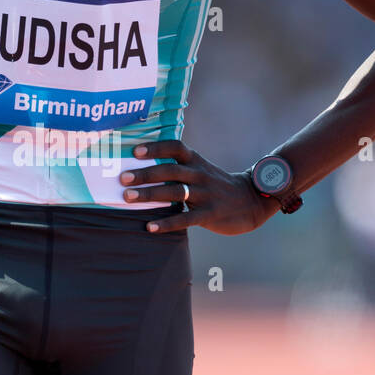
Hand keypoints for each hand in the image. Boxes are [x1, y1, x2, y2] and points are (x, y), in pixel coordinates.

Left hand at [120, 140, 273, 234]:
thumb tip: (141, 166)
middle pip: (170, 170)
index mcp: (196, 161)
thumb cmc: (216, 185)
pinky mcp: (210, 214)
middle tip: (123, 177)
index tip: (135, 150)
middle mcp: (199, 174)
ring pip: (175, 192)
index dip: (156, 147)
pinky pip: (186, 219)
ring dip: (150, 194)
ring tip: (128, 197)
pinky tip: (150, 227)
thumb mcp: (200, 169)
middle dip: (145, 173)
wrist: (251, 200)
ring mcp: (206, 194)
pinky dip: (167, 223)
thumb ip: (177, 167)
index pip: (175, 147)